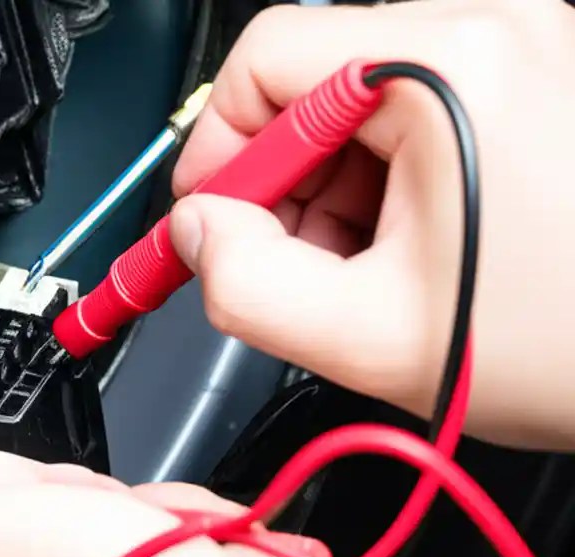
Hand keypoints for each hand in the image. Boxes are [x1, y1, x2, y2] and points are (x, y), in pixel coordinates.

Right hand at [169, 0, 574, 449]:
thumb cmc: (571, 346)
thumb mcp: (366, 338)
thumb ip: (243, 286)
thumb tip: (198, 236)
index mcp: (449, 66)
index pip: (266, 57)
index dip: (219, 148)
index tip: (214, 215)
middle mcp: (500, 30)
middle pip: (318, 79)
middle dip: (284, 180)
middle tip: (289, 259)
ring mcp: (533, 50)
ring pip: (367, 99)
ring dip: (339, 185)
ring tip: (369, 268)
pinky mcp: (546, 79)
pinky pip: (425, 107)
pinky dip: (394, 176)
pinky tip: (410, 244)